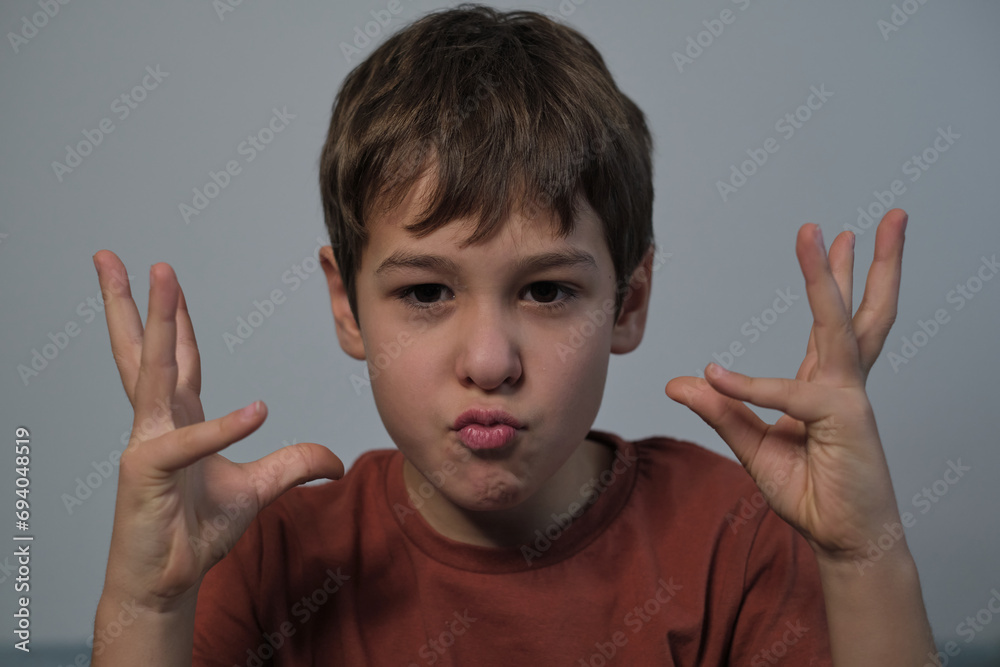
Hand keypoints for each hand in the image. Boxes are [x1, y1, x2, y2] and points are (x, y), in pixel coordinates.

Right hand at [93, 251, 343, 608]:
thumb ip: (294, 466)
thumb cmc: (196, 531)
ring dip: (156, 322)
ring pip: (153, 371)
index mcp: (177, 420)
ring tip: (158, 277)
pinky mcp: (147, 471)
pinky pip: (192, 442)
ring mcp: (148, 443)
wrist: (167, 580)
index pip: (176, 357)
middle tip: (112, 255)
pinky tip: (258, 412)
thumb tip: (335, 462)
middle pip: (142, 349)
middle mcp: (157, 423)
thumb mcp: (258, 489)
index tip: (162, 277)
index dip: (172, 317)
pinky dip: (223, 428)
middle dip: (131, 300)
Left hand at [665, 209, 908, 561]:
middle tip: (878, 216)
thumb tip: (681, 381)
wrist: (843, 537)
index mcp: (826, 383)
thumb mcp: (753, 445)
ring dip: (841, 279)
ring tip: (848, 232)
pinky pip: (792, 395)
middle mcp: (844, 382)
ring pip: (845, 326)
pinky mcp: (843, 422)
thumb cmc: (811, 491)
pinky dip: (753, 387)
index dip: (830, 277)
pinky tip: (719, 377)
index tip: (824, 237)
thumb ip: (721, 409)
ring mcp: (848, 399)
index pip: (834, 319)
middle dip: (868, 261)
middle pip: (860, 310)